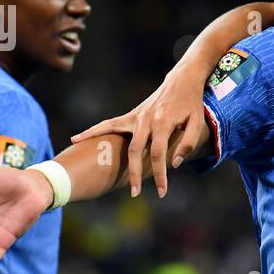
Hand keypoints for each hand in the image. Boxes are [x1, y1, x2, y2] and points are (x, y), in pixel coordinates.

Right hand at [69, 62, 206, 199]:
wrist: (181, 80)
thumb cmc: (191, 103)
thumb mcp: (197, 123)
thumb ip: (186, 144)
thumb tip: (174, 164)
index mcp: (163, 122)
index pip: (158, 154)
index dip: (160, 174)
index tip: (162, 191)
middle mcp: (145, 119)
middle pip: (135, 151)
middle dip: (134, 174)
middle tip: (135, 194)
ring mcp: (135, 116)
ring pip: (116, 137)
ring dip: (108, 155)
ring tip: (98, 175)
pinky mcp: (130, 115)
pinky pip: (108, 124)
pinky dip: (92, 131)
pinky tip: (76, 139)